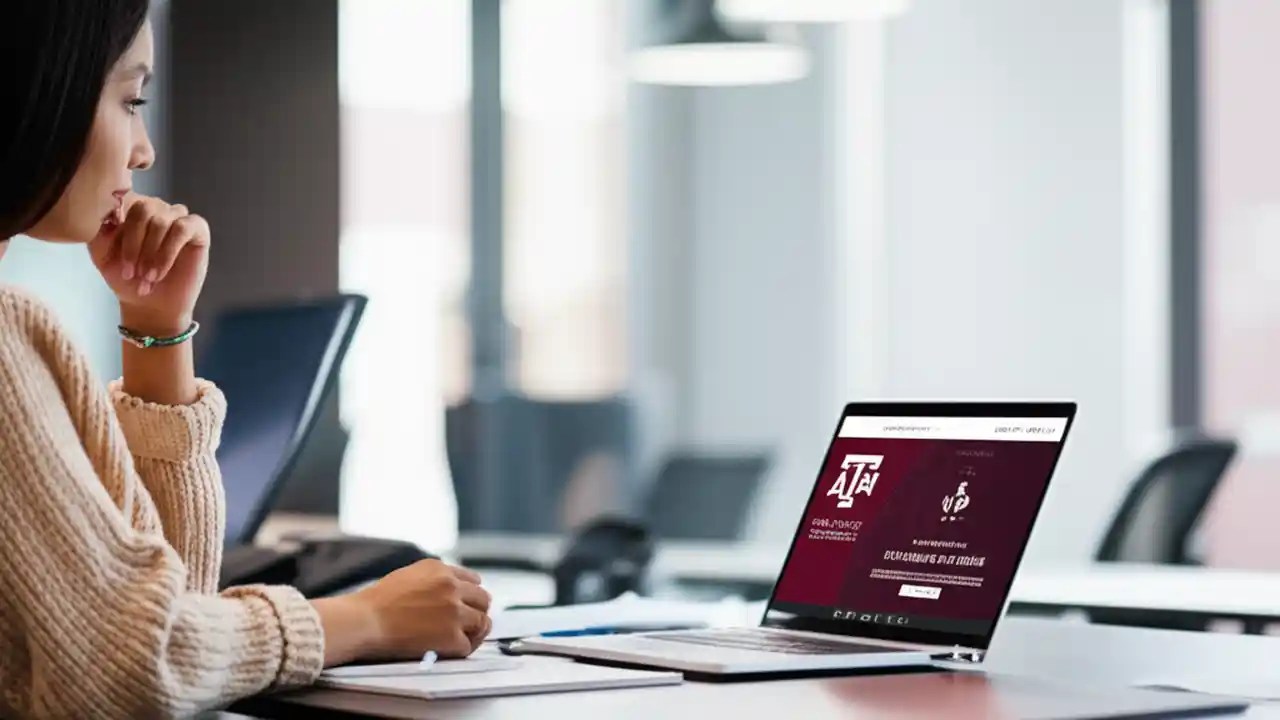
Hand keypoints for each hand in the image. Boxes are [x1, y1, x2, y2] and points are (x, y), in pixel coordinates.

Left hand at [89, 192, 209, 331]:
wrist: (150, 305)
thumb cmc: (126, 278)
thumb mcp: (101, 252)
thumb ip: (96, 228)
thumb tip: (102, 211)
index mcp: (131, 207)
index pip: (123, 198)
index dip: (116, 226)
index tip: (110, 253)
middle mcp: (156, 207)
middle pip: (143, 208)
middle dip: (133, 244)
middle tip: (130, 272)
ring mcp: (178, 216)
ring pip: (162, 220)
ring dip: (151, 253)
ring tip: (146, 278)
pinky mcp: (198, 229)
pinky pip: (182, 229)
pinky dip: (167, 253)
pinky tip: (159, 273)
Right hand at [336, 560, 492, 663]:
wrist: (364, 620)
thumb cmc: (376, 603)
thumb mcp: (408, 576)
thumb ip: (433, 580)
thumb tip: (449, 593)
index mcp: (440, 570)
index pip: (473, 581)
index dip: (471, 596)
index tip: (467, 605)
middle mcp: (452, 586)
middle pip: (483, 600)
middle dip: (477, 612)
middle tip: (467, 624)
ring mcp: (454, 611)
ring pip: (482, 622)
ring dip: (473, 632)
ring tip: (461, 639)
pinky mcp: (452, 636)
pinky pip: (468, 646)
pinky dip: (459, 650)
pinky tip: (448, 651)